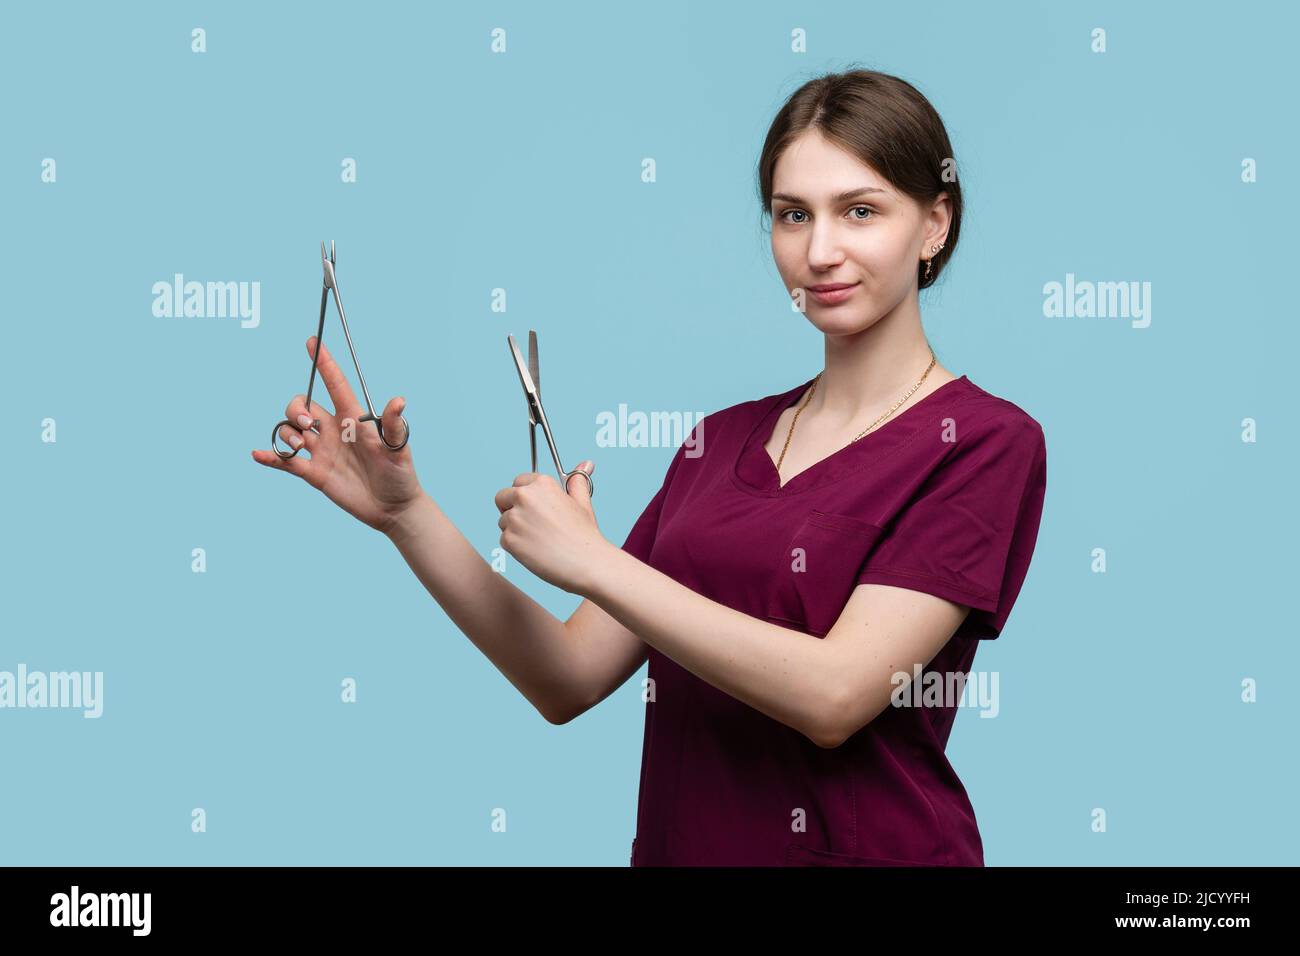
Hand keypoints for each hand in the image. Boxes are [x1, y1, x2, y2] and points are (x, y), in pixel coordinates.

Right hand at [251, 335, 422, 534]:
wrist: (393, 509)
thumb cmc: (401, 475)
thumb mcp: (399, 449)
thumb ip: (394, 426)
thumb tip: (398, 400)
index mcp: (354, 418)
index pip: (335, 384)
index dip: (324, 363)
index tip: (313, 341)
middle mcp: (334, 431)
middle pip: (302, 405)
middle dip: (295, 408)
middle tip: (307, 424)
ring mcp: (322, 451)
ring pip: (291, 431)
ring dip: (286, 433)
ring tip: (298, 448)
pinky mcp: (315, 474)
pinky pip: (286, 462)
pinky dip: (271, 456)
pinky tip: (257, 454)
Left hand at [494, 463, 605, 593]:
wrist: (586, 562)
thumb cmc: (585, 534)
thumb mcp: (582, 502)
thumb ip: (577, 482)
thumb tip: (586, 464)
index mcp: (542, 483)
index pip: (518, 482)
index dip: (525, 495)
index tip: (534, 507)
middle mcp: (525, 496)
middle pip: (502, 497)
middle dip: (511, 509)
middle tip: (531, 524)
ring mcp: (514, 518)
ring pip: (503, 520)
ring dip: (515, 529)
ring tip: (540, 540)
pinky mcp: (509, 539)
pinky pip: (504, 539)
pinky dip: (516, 546)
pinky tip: (536, 551)